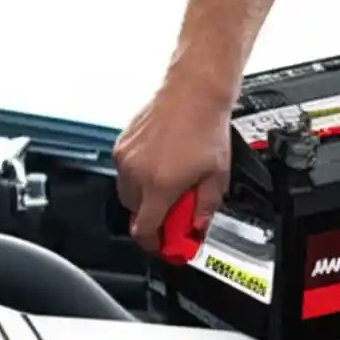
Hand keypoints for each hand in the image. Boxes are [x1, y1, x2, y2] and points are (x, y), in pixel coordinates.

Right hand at [113, 78, 233, 252]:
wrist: (194, 92)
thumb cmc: (206, 127)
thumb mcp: (217, 176)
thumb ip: (205, 207)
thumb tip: (196, 226)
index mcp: (160, 185)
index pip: (145, 229)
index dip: (154, 244)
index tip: (163, 246)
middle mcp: (137, 172)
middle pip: (135, 213)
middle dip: (154, 217)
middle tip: (176, 210)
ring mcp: (126, 157)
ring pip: (128, 192)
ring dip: (146, 196)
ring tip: (172, 182)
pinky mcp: (122, 144)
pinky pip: (125, 171)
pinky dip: (140, 176)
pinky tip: (163, 164)